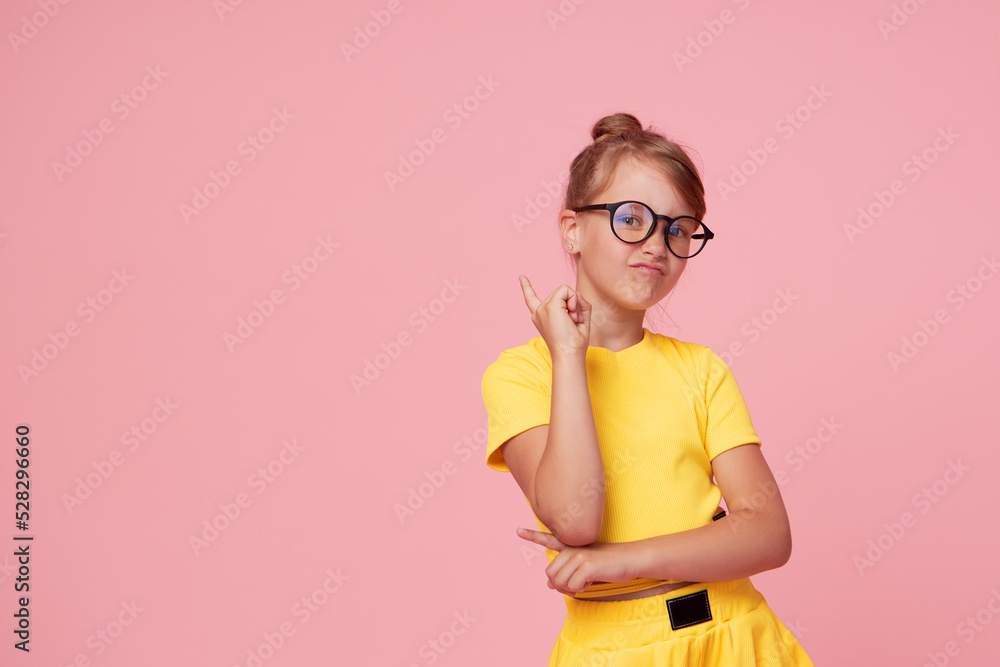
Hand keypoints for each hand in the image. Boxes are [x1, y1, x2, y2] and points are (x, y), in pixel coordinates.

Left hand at [516, 527, 634, 595]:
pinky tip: (591, 582)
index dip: (532, 536)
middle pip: (550, 574)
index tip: (517, 530)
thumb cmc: (607, 565)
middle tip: (576, 585)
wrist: (629, 560)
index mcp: (570, 546)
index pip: (548, 540)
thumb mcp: (584, 570)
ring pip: (559, 582)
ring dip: (571, 589)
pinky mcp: (586, 565)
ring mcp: (578, 555)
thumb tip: (548, 585)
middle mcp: (571, 548)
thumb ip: (566, 574)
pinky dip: (580, 590)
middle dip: (560, 585)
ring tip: (585, 582)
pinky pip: (572, 586)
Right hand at [518, 275, 591, 359]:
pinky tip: (572, 316)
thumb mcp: (579, 319)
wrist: (569, 354)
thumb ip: (579, 303)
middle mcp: (539, 312)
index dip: (526, 287)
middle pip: (562, 294)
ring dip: (575, 305)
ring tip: (572, 321)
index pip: (531, 299)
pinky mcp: (550, 306)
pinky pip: (567, 290)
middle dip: (574, 305)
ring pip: (566, 291)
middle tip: (573, 323)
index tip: (521, 277)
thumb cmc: (575, 342)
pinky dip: (574, 301)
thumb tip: (576, 293)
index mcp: (541, 317)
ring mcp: (543, 308)